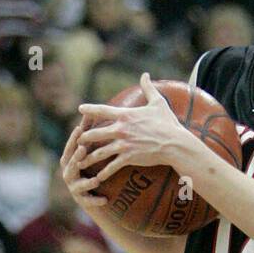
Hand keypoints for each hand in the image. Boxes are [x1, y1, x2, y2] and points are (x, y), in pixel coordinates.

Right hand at [59, 123, 110, 210]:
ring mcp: (74, 189)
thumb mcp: (89, 151)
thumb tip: (90, 110)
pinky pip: (88, 202)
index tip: (78, 128)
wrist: (95, 197)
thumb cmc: (91, 168)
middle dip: (76, 157)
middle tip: (83, 149)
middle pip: (71, 165)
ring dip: (86, 182)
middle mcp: (68, 174)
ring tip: (96, 180)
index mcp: (69, 161)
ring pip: (79, 185)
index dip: (73, 138)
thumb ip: (89, 132)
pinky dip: (96, 201)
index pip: (69, 148)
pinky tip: (105, 200)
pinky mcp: (82, 202)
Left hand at [77, 74, 191, 184]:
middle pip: (95, 133)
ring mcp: (124, 144)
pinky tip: (98, 178)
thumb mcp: (158, 103)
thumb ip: (149, 88)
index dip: (90, 109)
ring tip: (80, 162)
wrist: (175, 144)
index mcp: (126, 115)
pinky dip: (104, 173)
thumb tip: (146, 74)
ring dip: (88, 158)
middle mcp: (121, 129)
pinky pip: (112, 166)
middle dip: (84, 138)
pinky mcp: (129, 157)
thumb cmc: (168, 123)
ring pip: (100, 152)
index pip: (102, 110)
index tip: (80, 109)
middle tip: (77, 141)